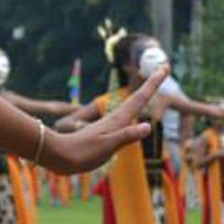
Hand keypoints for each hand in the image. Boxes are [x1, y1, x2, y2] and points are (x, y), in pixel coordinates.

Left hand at [43, 70, 163, 173]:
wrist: (58, 156)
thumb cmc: (82, 152)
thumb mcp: (108, 146)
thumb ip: (127, 136)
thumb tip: (148, 126)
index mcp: (118, 120)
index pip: (140, 98)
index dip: (153, 83)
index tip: (164, 67)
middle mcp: (115, 119)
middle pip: (137, 97)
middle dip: (151, 84)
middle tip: (163, 68)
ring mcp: (109, 126)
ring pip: (130, 106)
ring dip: (142, 95)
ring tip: (150, 88)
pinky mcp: (103, 133)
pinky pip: (124, 117)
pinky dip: (132, 111)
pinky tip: (129, 115)